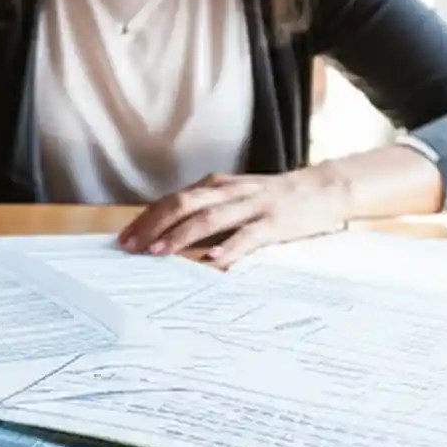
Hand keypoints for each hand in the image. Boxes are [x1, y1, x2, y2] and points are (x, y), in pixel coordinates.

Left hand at [118, 169, 349, 267]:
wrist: (323, 188)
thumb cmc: (272, 200)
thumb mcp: (234, 200)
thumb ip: (206, 215)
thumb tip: (169, 239)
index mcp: (216, 186)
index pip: (172, 200)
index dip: (146, 218)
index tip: (123, 238)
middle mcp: (229, 192)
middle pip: (183, 204)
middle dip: (153, 225)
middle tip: (130, 247)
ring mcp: (252, 206)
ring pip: (209, 217)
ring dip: (180, 236)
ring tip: (158, 252)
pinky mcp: (273, 222)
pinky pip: (247, 236)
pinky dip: (228, 247)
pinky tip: (212, 260)